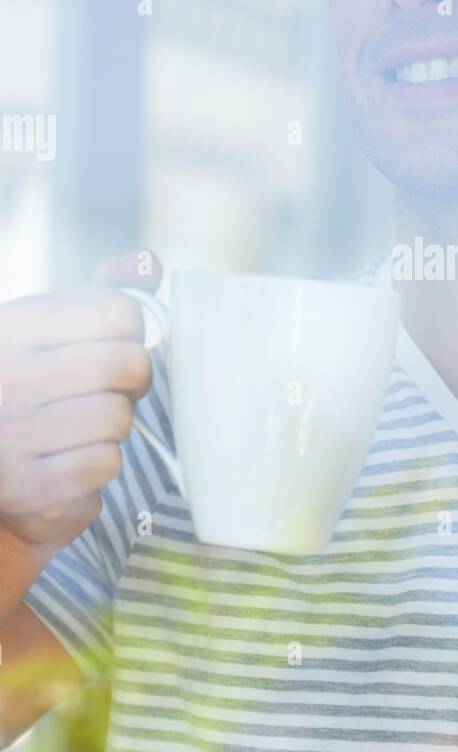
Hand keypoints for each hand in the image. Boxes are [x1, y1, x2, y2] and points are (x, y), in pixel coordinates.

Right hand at [0, 250, 161, 550]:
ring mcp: (13, 435)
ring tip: (82, 425)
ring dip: (114, 424)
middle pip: (127, 365)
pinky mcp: (30, 488)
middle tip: (110, 388)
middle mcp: (7, 378)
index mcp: (11, 326)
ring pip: (118, 417)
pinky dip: (99, 464)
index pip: (116, 313)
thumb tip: (148, 262)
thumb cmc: (28, 387)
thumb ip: (100, 295)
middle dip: (130, 379)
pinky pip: (105, 463)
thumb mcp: (48, 328)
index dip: (130, 331)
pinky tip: (71, 459)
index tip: (113, 345)